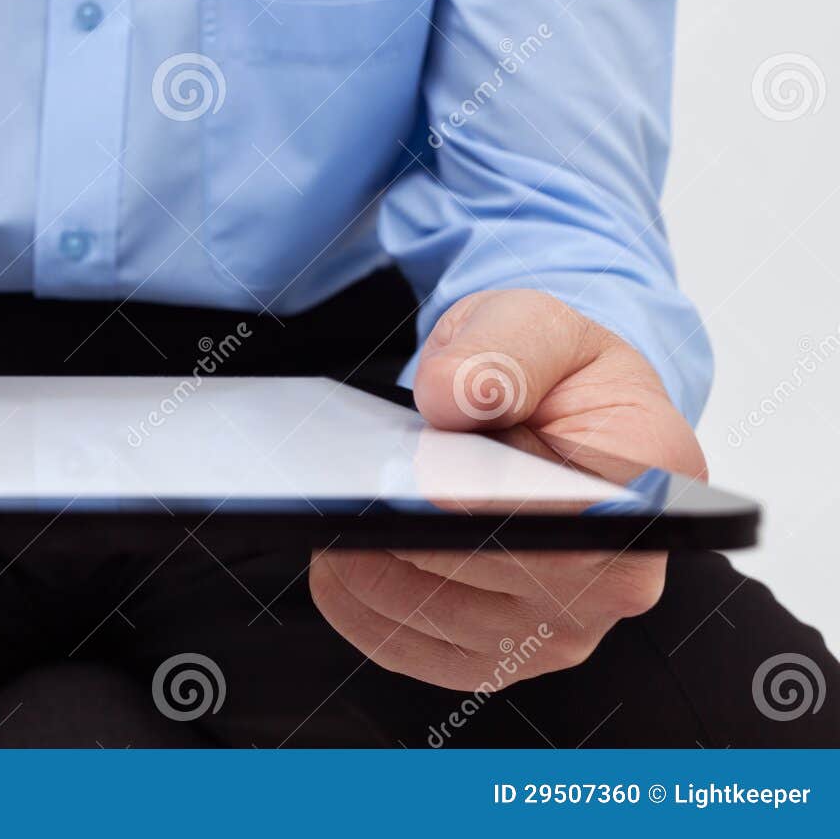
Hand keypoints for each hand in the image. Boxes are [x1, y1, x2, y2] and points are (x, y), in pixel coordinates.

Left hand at [309, 289, 704, 690]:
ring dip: (361, 558)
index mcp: (646, 486)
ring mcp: (557, 632)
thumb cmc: (555, 377)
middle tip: (348, 478)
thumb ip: (502, 350)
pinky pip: (400, 644)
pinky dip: (353, 597)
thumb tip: (451, 398)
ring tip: (338, 502)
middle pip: (482, 572)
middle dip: (400, 522)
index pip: (570, 519)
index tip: (422, 481)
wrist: (554, 420)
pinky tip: (341, 548)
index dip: (486, 508)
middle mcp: (617, 578)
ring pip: (426, 613)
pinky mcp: (495, 660)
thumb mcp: (536, 324)